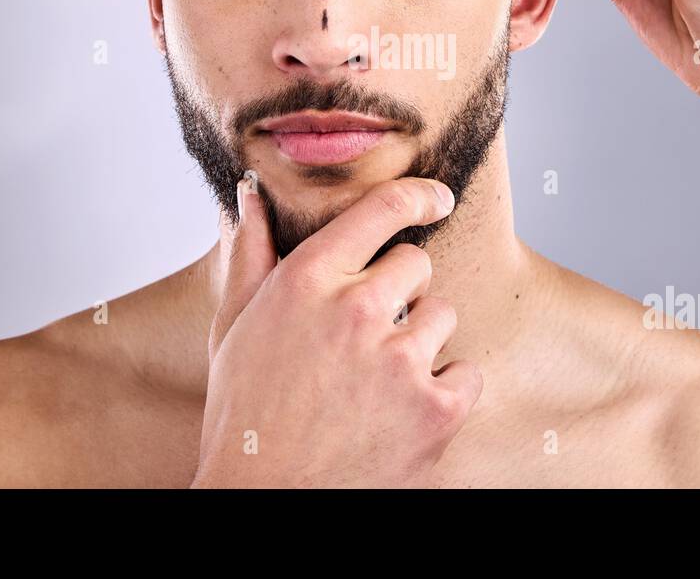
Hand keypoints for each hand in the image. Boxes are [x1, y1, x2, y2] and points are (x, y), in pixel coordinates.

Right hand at [191, 173, 482, 487]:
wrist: (263, 504)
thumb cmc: (244, 416)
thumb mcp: (232, 328)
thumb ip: (249, 253)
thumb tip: (252, 194)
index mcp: (306, 280)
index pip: (383, 207)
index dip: (419, 196)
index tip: (437, 199)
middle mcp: (356, 310)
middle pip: (417, 264)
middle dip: (400, 291)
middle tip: (367, 335)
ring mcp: (400, 360)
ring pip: (442, 315)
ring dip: (420, 341)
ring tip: (378, 381)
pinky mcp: (436, 409)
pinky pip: (467, 371)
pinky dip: (445, 391)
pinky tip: (402, 412)